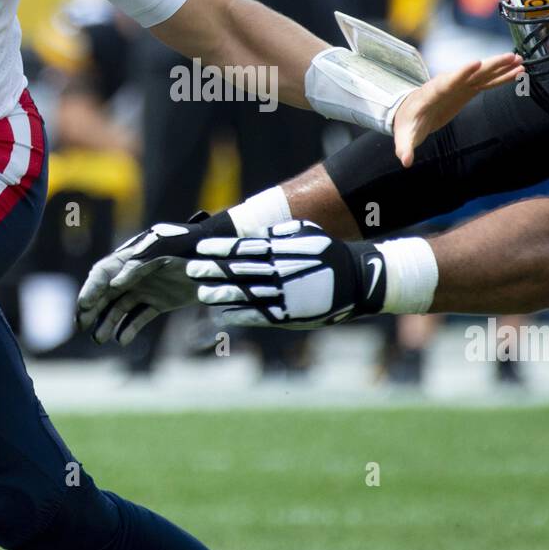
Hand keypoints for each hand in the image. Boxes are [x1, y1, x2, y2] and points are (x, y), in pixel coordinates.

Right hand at [77, 211, 230, 344]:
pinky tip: (121, 340)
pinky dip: (129, 329)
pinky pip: (140, 317)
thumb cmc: (189, 245)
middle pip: (106, 293)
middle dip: (92, 309)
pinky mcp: (160, 301)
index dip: (91, 289)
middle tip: (82, 325)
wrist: (217, 257)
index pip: (103, 273)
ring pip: (120, 307)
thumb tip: (114, 284)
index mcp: (131, 256)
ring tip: (100, 338)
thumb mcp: (164, 248)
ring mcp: (147, 288)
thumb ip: (139, 264)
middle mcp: (135, 273)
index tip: (83, 307)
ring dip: (107, 322)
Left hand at [186, 219, 385, 327]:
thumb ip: (277, 234)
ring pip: (245, 295)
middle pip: (239, 272)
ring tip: (203, 294)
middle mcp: (279, 272)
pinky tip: (224, 314)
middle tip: (192, 270)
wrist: (356, 280)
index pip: (243, 249)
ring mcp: (283, 296)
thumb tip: (250, 234)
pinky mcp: (289, 315)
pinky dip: (240, 315)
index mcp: (282, 251)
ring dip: (222, 295)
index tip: (201, 250)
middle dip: (213, 271)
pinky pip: (259, 316)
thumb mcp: (305, 233)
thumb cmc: (327, 252)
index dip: (220, 250)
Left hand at [392, 52, 521, 167]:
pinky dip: (501, 77)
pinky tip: (517, 72)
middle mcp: (448, 84)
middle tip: (510, 57)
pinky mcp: (467, 90)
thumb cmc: (407, 122)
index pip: (448, 82)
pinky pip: (487, 82)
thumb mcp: (405, 136)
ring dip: (501, 67)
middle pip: (471, 72)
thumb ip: (404, 147)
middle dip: (490, 64)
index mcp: (433, 93)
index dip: (462, 73)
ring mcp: (459, 85)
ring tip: (520, 60)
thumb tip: (404, 161)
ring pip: (482, 74)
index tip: (476, 62)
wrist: (409, 112)